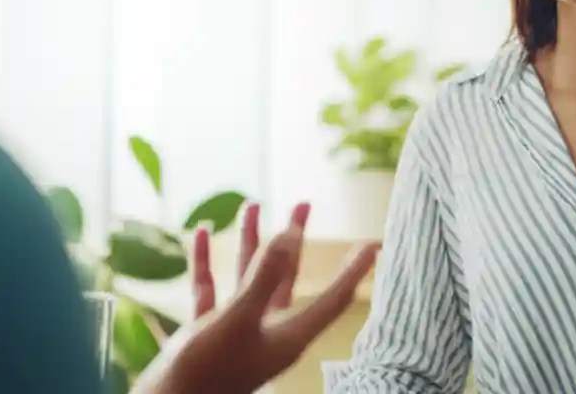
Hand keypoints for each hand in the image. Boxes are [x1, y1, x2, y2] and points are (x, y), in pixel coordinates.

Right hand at [132, 204, 378, 393]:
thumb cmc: (206, 371)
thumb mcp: (238, 319)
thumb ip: (263, 278)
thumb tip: (290, 237)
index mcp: (288, 335)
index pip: (333, 299)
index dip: (353, 271)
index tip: (371, 244)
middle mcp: (268, 332)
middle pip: (289, 277)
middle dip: (293, 239)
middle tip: (302, 204)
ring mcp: (238, 332)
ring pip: (249, 277)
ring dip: (250, 242)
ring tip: (251, 206)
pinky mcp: (210, 332)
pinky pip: (213, 289)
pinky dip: (208, 262)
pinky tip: (203, 234)